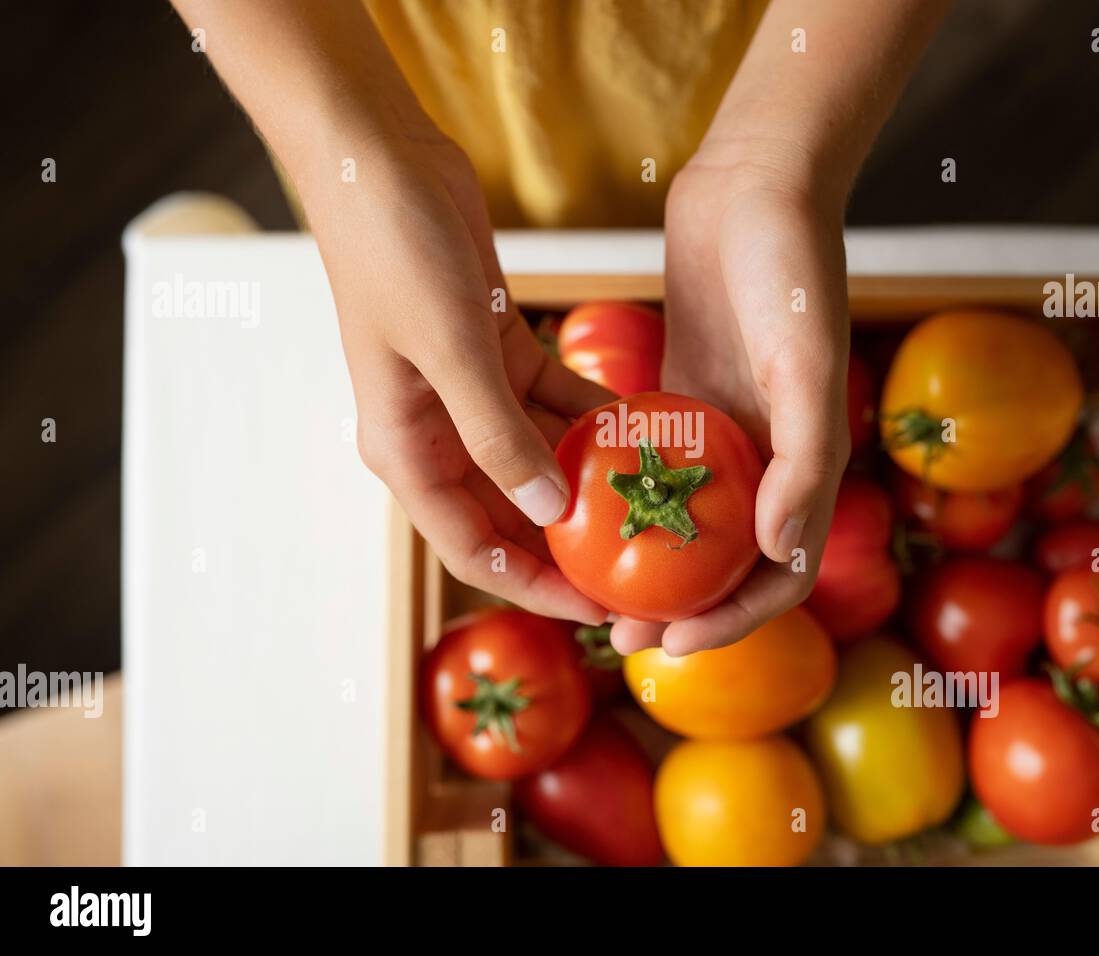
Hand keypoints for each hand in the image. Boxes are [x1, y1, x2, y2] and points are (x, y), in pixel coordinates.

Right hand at [306, 132, 612, 625]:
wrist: (379, 158)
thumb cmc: (394, 252)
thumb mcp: (450, 349)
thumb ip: (497, 436)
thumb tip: (548, 511)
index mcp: (406, 450)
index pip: (473, 547)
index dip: (536, 587)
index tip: (600, 609)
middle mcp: (435, 432)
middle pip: (511, 512)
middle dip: (571, 542)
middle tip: (642, 564)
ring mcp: (466, 392)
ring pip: (537, 459)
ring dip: (589, 479)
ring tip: (656, 505)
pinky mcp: (495, 350)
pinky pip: (551, 402)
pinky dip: (590, 417)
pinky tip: (642, 429)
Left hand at [611, 136, 851, 655]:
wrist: (757, 185)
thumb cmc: (790, 265)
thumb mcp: (803, 360)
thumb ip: (804, 457)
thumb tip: (782, 552)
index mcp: (808, 462)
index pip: (780, 572)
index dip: (735, 620)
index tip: (673, 641)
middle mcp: (767, 458)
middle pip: (729, 563)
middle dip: (683, 607)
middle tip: (621, 631)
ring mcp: (723, 431)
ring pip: (689, 524)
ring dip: (651, 566)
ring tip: (595, 590)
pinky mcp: (683, 399)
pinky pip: (657, 467)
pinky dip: (629, 500)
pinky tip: (579, 514)